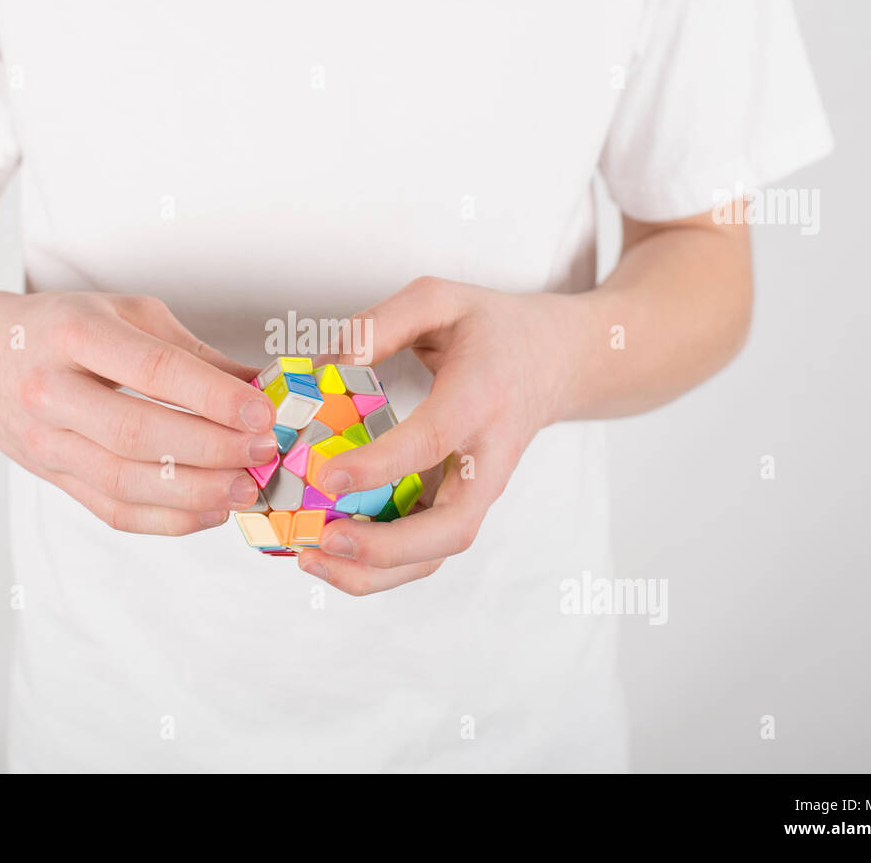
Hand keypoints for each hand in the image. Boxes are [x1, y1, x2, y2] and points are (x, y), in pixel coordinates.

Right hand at [0, 290, 277, 533]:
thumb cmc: (60, 327)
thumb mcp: (124, 316)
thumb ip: (194, 355)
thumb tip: (265, 387)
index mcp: (73, 333)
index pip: (152, 371)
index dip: (213, 396)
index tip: (263, 412)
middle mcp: (50, 390)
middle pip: (136, 433)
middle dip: (211, 449)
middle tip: (263, 452)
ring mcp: (44, 442)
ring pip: (124, 481)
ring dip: (195, 492)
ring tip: (246, 488)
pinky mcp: (51, 478)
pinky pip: (112, 511)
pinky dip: (167, 519)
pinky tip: (210, 511)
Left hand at [298, 277, 576, 593]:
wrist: (556, 360)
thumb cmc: (493, 328)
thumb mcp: (438, 299)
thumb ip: (377, 327)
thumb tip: (321, 371)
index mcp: (481, 397)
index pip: (433, 441)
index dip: (380, 465)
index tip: (328, 475)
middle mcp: (488, 456)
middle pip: (452, 528)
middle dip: (386, 547)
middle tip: (326, 541)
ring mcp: (480, 489)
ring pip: (439, 553)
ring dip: (378, 571)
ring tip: (314, 562)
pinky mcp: (465, 503)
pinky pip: (427, 548)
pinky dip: (381, 565)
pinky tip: (332, 555)